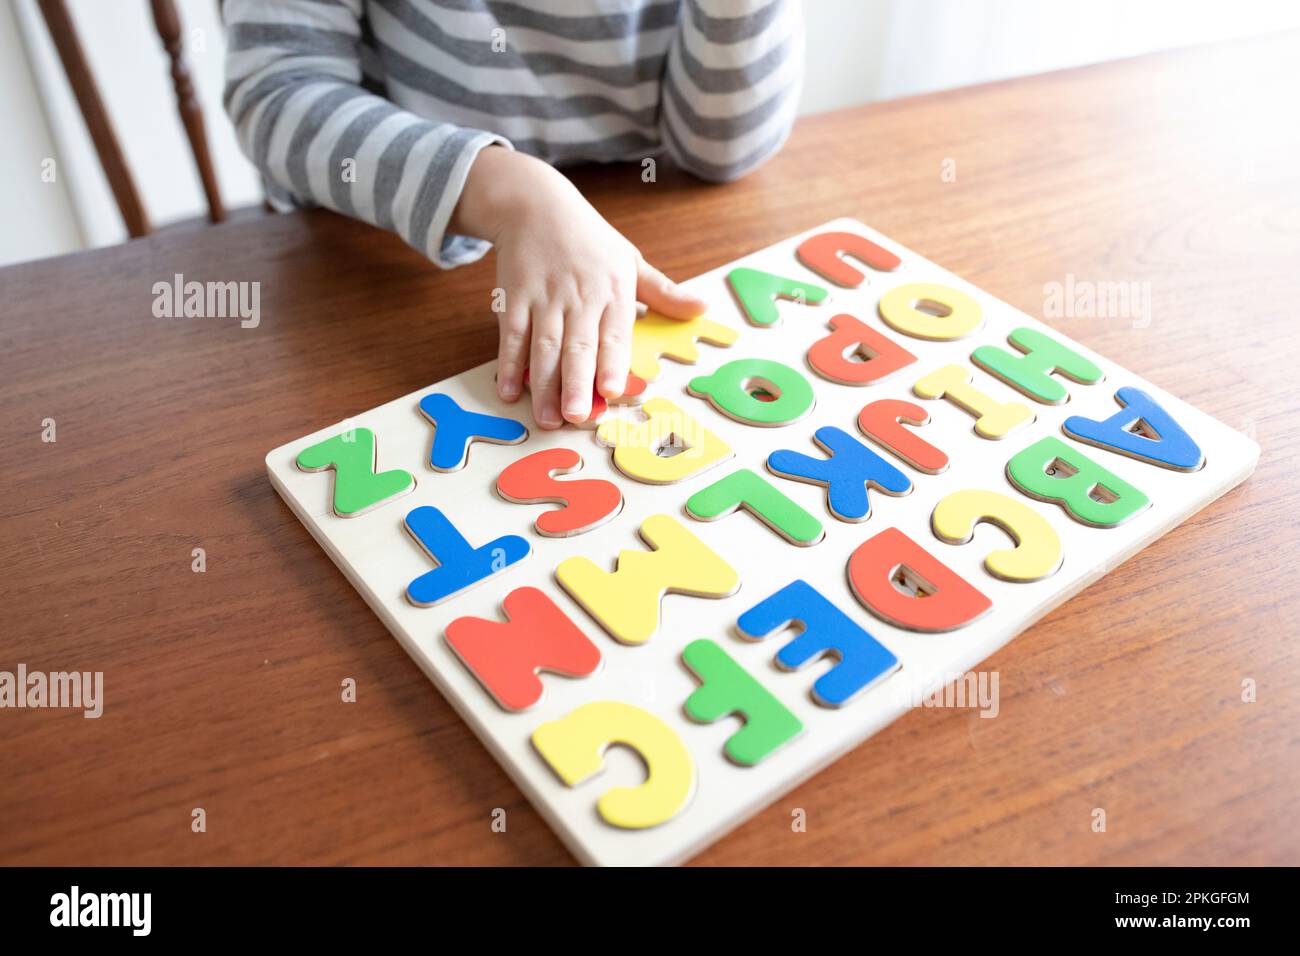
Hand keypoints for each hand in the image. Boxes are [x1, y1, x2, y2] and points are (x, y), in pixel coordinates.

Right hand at [451, 147, 706, 427]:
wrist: (535, 204)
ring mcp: (544, 298)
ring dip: (543, 386)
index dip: (612, 363)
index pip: (614, 334)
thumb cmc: (589, 239)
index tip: (611, 392)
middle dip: (575, 384)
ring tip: (546, 418)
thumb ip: (663, 292)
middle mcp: (579, 296)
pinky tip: (507, 391)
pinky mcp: (513, 297)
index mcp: (613, 290)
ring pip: (543, 347)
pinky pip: (511, 336)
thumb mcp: (630, 260)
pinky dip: (508, 364)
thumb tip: (702, 308)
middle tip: (576, 417)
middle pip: (576, 346)